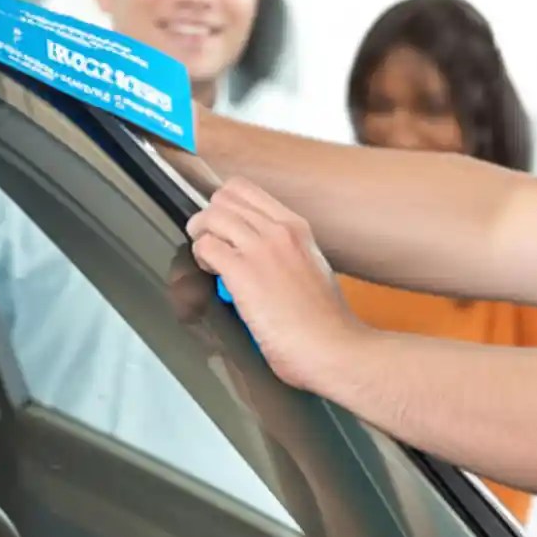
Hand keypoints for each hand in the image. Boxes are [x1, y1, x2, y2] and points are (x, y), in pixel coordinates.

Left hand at [186, 178, 370, 391]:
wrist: (334, 347)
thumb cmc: (327, 324)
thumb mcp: (312, 270)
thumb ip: (288, 255)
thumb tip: (264, 261)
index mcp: (297, 228)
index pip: (245, 189)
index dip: (225, 205)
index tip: (223, 225)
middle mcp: (279, 230)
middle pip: (223, 198)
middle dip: (209, 219)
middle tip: (211, 243)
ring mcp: (261, 248)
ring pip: (211, 216)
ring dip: (201, 237)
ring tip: (210, 261)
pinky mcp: (244, 273)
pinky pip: (205, 247)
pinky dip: (201, 259)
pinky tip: (214, 277)